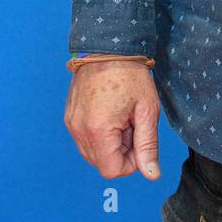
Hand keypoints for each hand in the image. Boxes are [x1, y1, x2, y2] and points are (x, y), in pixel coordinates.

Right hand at [64, 61, 160, 179]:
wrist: (109, 47)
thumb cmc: (130, 75)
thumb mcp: (147, 110)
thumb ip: (148, 146)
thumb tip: (152, 174)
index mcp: (98, 131)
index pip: (113, 171)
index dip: (131, 162)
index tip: (140, 139)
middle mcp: (79, 130)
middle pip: (102, 163)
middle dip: (121, 150)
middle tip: (133, 123)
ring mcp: (72, 123)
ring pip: (93, 152)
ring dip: (111, 143)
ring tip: (122, 117)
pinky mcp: (70, 117)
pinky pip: (85, 139)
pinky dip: (100, 134)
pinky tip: (111, 113)